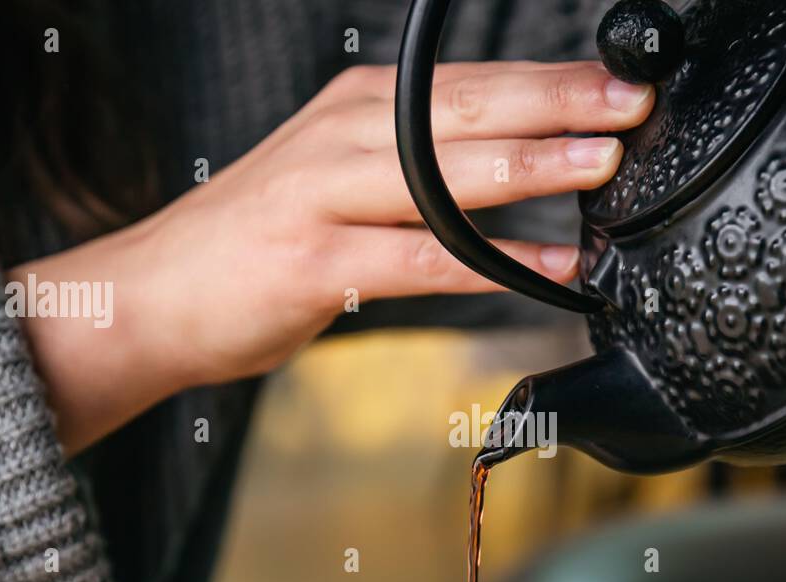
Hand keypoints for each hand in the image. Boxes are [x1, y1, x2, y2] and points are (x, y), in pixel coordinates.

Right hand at [14, 61, 652, 453]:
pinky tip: (550, 269)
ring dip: (533, 166)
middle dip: (559, 105)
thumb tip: (505, 169)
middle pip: (467, 111)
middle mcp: (343, 135)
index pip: (468, 83)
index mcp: (354, 108)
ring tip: (605, 165)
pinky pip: (424, 261)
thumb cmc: (255, 243)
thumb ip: (411, 168)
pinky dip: (493, 264)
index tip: (620, 83)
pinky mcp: (316, 262)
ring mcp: (325, 196)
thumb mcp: (334, 177)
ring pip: (445, 173)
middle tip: (634, 106)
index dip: (551, 82)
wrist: (151, 294)